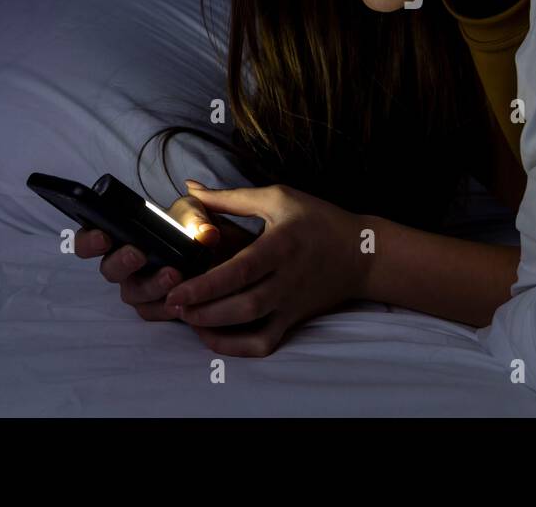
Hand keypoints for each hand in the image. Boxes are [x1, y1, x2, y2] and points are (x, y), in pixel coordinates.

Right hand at [73, 191, 254, 321]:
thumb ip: (195, 217)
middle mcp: (123, 264)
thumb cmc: (191, 225)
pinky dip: (167, 307)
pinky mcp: (155, 306)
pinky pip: (154, 311)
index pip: (89, 239)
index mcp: (121, 236)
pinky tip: (182, 301)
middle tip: (137, 254)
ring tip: (173, 274)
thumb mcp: (194, 213)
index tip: (102, 237)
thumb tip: (206, 233)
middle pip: (109, 270)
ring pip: (133, 293)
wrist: (215, 251)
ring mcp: (138, 286)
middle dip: (121, 262)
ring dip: (151, 285)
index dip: (88, 240)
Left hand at [163, 179, 368, 356]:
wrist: (362, 254)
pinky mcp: (294, 320)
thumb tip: (188, 188)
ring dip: (215, 329)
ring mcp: (292, 304)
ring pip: (253, 328)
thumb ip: (230, 198)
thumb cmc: (318, 220)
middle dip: (204, 310)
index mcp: (283, 245)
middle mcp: (288, 279)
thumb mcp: (278, 198)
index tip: (176, 291)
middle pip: (244, 305)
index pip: (242, 270)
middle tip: (173, 305)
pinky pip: (265, 344)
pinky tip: (213, 335)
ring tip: (187, 319)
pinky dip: (237, 348)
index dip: (207, 284)